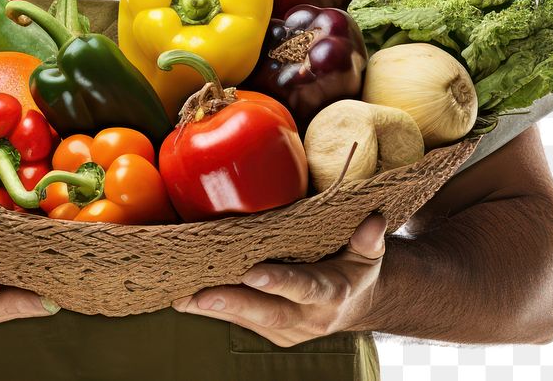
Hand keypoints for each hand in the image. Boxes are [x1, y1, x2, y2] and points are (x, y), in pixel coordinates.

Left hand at [171, 213, 385, 346]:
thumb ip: (369, 239)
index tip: (253, 273)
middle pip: (267, 312)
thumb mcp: (369, 253)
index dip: (279, 282)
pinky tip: (187, 298)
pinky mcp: (271, 331)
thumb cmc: (356, 268)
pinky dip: (214, 308)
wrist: (354, 304)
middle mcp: (307, 317)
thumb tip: (372, 221)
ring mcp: (288, 329)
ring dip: (213, 308)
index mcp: (331, 293)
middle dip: (231, 303)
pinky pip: (240, 320)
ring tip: (180, 296)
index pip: (303, 287)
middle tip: (198, 294)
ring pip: (247, 319)